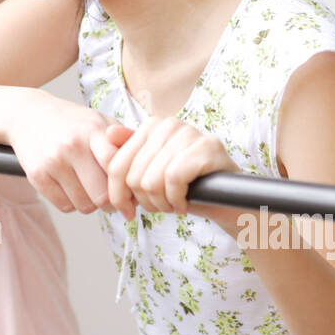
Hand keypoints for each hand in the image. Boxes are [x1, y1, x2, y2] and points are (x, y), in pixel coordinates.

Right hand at [5, 90, 132, 214]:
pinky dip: (72, 203)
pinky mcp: (37, 176)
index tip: (132, 193)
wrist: (29, 115)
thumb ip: (124, 142)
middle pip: (102, 195)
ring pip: (84, 205)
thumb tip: (148, 169)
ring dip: (91, 204)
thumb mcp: (100, 122)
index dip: (127, 185)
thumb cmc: (73, 123)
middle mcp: (72, 146)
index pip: (116, 165)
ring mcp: (53, 162)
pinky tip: (71, 187)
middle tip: (112, 198)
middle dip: (111, 202)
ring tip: (89, 188)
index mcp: (93, 131)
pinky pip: (65, 207)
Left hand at [96, 116, 248, 231]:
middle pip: (133, 177)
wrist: (227, 201)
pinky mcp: (208, 147)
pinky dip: (177, 200)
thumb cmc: (186, 188)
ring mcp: (190, 133)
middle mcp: (168, 124)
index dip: (118, 195)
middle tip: (162, 207)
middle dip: (145, 202)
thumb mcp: (150, 175)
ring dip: (162, 204)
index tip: (128, 211)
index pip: (117, 165)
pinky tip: (185, 202)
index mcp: (151, 126)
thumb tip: (107, 133)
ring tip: (174, 204)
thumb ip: (128, 156)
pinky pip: (174, 180)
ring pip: (152, 181)